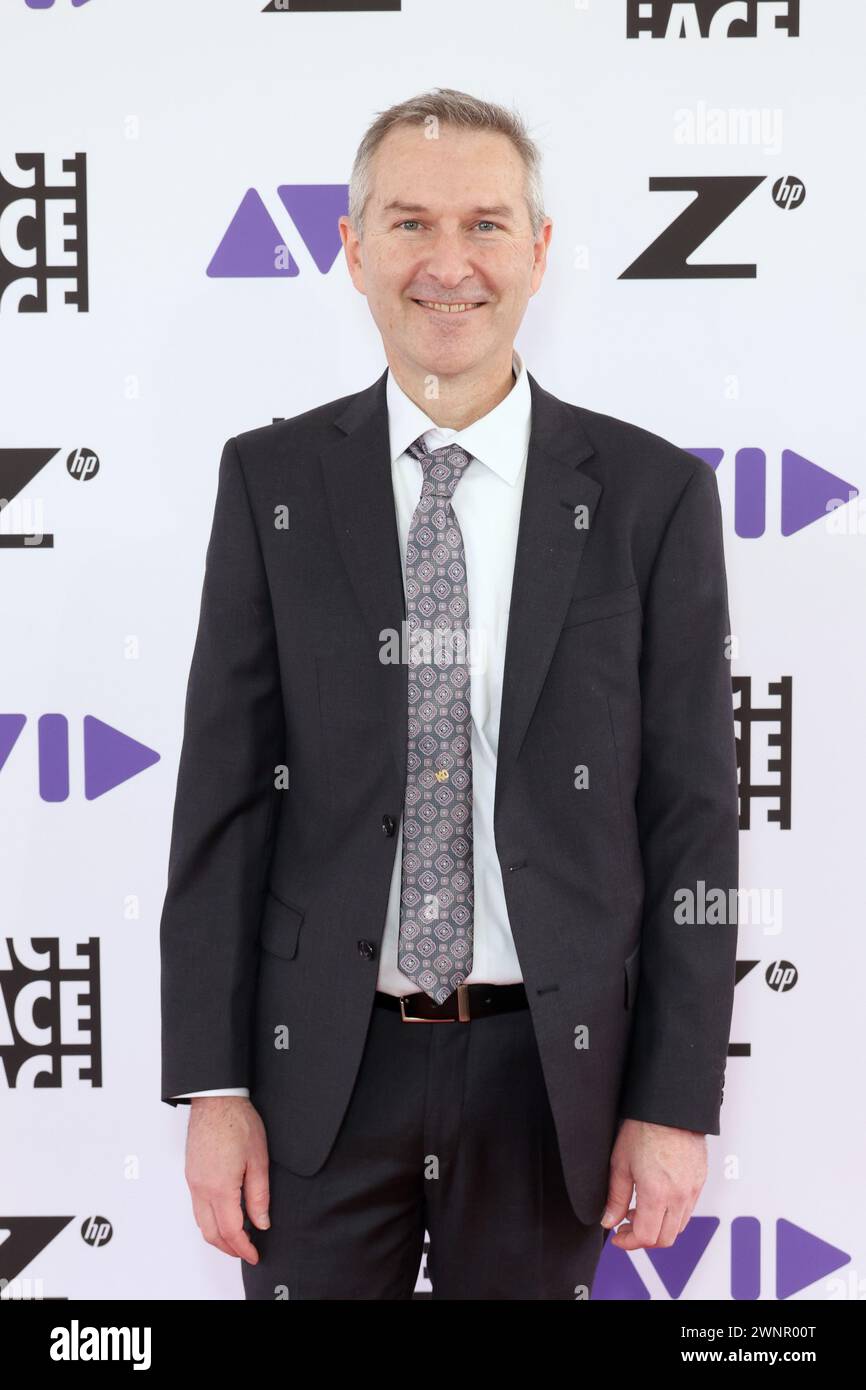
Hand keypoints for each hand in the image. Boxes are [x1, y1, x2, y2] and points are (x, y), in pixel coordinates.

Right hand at [185, 1096, 269, 1263]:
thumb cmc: (238, 1122)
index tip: (254, 1254)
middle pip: (211, 1233)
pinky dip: (209, 1219)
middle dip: (229, 1248)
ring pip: (201, 1222)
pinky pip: (197, 1206)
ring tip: (237, 1237)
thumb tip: (262, 1221)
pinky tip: (224, 1214)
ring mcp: (193, 1181)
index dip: (244, 1248)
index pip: (231, 1230)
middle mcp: (201, 1188)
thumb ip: (259, 1195)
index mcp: (220, 1186)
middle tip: (247, 1250)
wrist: (216, 1099)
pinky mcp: (191, 1173)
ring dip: (217, 1235)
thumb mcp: (259, 1159)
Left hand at [601, 1118, 706, 1249]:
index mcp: (657, 1193)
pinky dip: (672, 1214)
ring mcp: (693, 1189)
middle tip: (626, 1227)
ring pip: (678, 1227)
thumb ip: (615, 1197)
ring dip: (659, 1227)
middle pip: (665, 1238)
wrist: (670, 1107)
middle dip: (643, 1239)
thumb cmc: (644, 1128)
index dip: (629, 1242)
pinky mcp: (700, 1181)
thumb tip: (609, 1220)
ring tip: (639, 1210)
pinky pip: (688, 1209)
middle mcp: (679, 1196)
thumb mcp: (620, 1163)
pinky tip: (657, 1198)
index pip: (646, 1236)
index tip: (618, 1236)